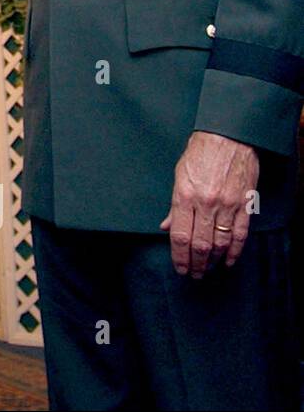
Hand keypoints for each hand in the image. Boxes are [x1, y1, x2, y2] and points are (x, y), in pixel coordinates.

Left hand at [159, 131, 258, 277]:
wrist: (229, 137)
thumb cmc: (200, 153)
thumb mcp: (179, 176)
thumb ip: (174, 206)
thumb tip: (167, 227)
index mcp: (184, 196)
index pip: (180, 236)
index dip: (179, 257)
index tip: (180, 268)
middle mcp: (205, 204)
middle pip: (200, 244)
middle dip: (195, 264)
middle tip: (193, 275)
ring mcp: (227, 205)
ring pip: (220, 243)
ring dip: (213, 261)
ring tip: (207, 270)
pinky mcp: (244, 204)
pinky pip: (240, 234)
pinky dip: (235, 251)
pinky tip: (228, 261)